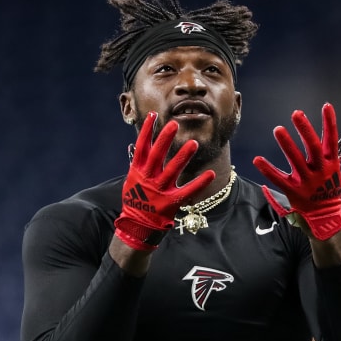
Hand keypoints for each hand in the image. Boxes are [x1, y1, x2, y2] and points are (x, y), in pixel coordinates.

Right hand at [114, 112, 214, 250]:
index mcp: (137, 171)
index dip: (147, 131)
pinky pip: (187, 191)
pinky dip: (199, 183)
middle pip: (157, 155)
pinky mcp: (170, 203)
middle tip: (173, 123)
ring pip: (172, 170)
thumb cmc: (135, 199)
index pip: (142, 147)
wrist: (137, 225)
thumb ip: (136, 164)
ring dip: (182, 156)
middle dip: (165, 138)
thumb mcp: (131, 181)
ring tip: (193, 143)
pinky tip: (210, 173)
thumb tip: (135, 146)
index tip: (153, 115)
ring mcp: (159, 191)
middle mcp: (147, 178)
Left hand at [252, 102, 340, 240]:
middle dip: (305, 129)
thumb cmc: (329, 190)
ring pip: (296, 160)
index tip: (326, 105)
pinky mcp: (294, 192)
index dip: (330, 122)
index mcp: (331, 164)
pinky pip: (279, 179)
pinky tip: (257, 159)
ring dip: (287, 144)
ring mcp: (307, 182)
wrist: (326, 218)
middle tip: (296, 113)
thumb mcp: (334, 172)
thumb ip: (332, 154)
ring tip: (278, 129)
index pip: (331, 139)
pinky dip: (268, 169)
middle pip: (313, 147)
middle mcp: (320, 171)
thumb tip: (336, 137)